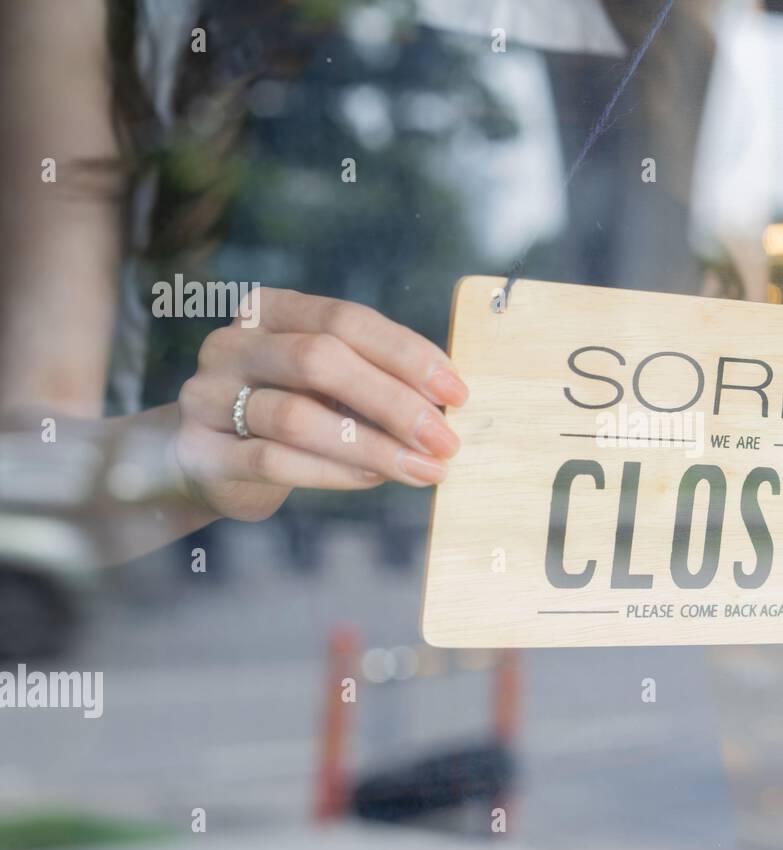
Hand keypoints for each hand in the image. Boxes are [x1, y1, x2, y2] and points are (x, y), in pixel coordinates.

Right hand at [174, 289, 466, 521]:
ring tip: (420, 469)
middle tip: (444, 440)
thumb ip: (377, 378)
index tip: (456, 391)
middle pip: (319, 360)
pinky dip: (333, 472)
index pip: (345, 319)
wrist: (211, 460)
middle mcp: (231, 343)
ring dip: (370, 446)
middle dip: (393, 401)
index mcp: (270, 310)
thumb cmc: (292, 411)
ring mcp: (207, 395)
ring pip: (296, 416)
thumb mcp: (330, 382)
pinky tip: (374, 479)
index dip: (406, 354)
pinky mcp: (200, 452)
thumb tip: (447, 401)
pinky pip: (273, 460)